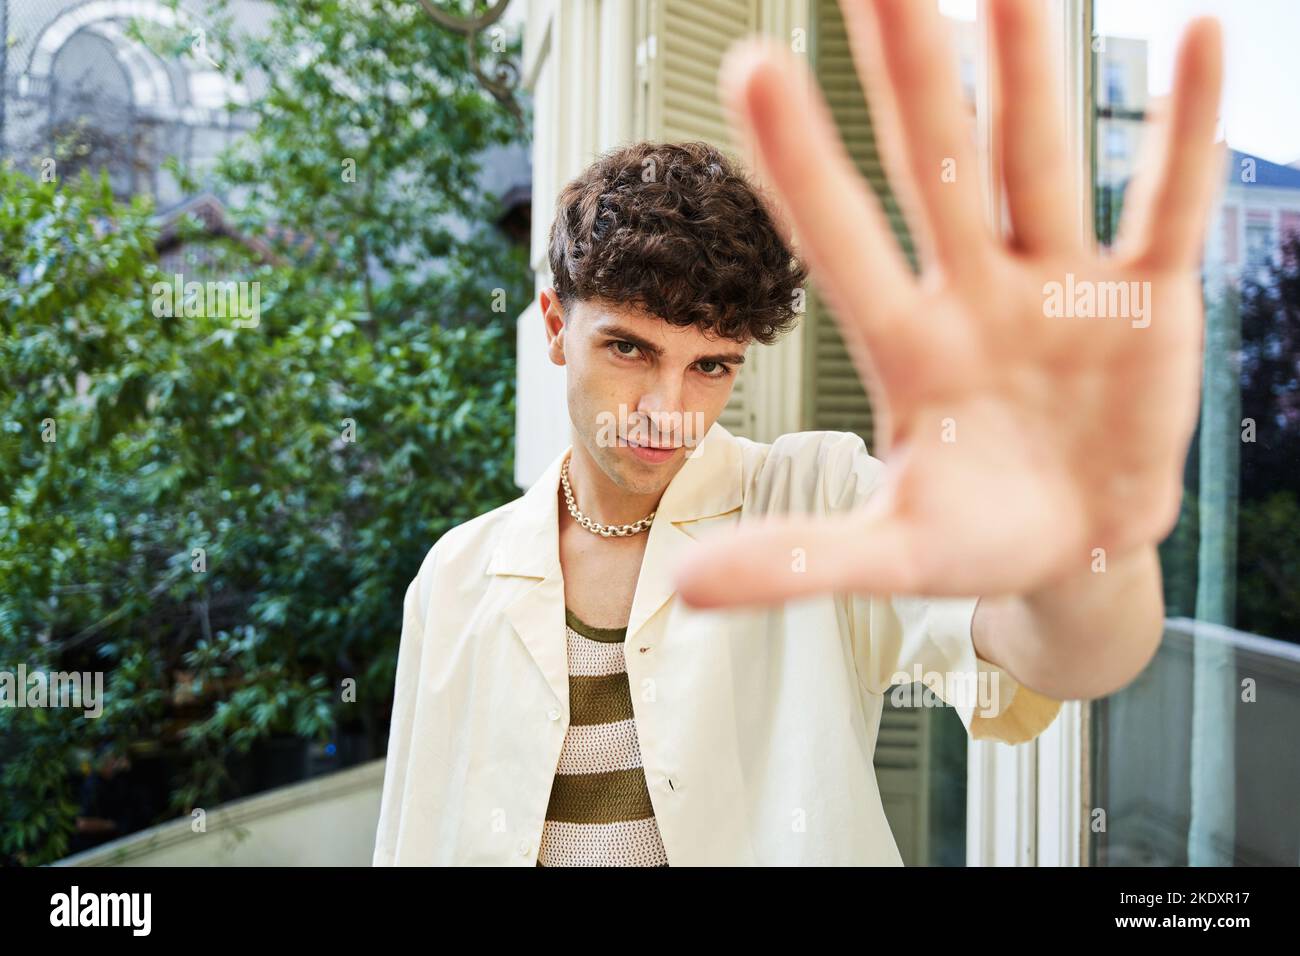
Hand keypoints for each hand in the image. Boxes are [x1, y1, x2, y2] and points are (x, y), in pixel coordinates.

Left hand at [674, 0, 1223, 605]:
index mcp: (906, 347)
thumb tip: (684, 587)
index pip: (842, 243)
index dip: (802, 164)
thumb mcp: (889, 555)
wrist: (1071, 545)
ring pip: (1039, 160)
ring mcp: (1059, 287)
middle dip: (908, 72)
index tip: (749, 66)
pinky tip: (1196, 39)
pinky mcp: (1146, 299)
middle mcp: (973, 293)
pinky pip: (1164, 205)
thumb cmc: (972, 540)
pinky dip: (1180, 135)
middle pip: (935, 166)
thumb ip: (796, 561)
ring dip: (1027, 68)